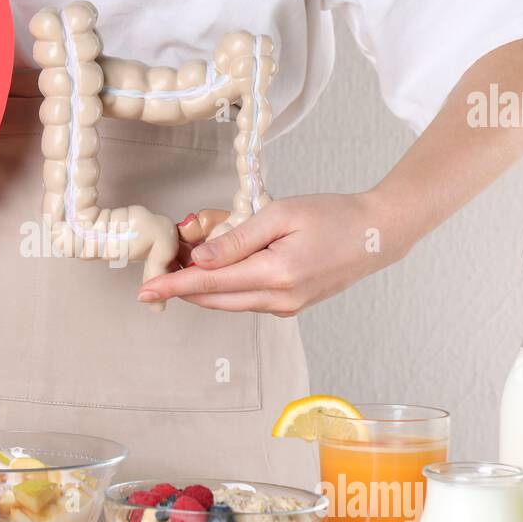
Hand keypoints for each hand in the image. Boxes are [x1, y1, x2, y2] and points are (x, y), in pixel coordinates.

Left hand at [138, 192, 412, 315]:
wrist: (378, 234)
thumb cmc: (332, 215)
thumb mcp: (280, 214)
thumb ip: (238, 238)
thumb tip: (200, 260)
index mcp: (275, 275)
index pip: (210, 283)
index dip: (173, 286)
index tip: (145, 290)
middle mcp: (279, 299)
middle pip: (214, 299)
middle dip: (182, 286)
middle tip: (159, 268)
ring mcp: (286, 306)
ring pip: (229, 301)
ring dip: (204, 284)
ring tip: (188, 258)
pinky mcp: (291, 305)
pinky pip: (246, 299)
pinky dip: (227, 285)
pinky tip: (221, 264)